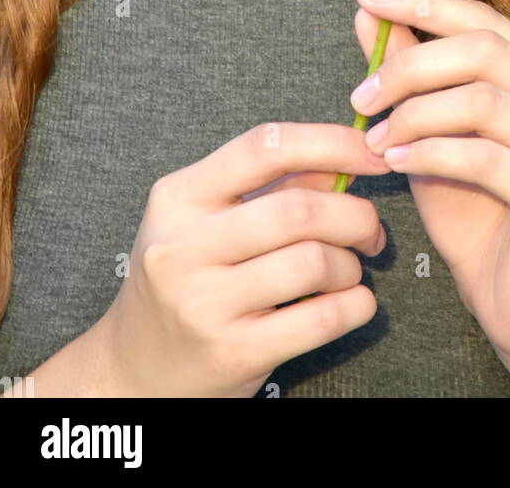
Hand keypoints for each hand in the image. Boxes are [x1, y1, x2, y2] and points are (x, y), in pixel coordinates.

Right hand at [98, 123, 392, 396]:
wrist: (137, 366)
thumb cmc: (187, 276)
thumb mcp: (209, 217)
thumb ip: (276, 183)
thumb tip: (349, 156)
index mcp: (179, 196)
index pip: (266, 147)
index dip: (332, 143)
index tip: (373, 154)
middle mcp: (183, 246)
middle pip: (299, 210)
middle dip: (355, 215)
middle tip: (369, 230)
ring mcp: (204, 303)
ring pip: (313, 262)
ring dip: (351, 264)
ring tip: (348, 270)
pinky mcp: (232, 353)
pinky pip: (320, 319)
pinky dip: (356, 305)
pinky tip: (355, 302)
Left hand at [351, 0, 509, 380]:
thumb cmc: (476, 217)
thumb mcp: (429, 133)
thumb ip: (407, 71)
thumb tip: (367, 9)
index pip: (486, 21)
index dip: (424, 3)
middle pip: (483, 51)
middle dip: (409, 67)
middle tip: (360, 96)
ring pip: (482, 100)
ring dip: (413, 115)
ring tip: (374, 139)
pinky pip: (484, 157)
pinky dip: (428, 154)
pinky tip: (394, 165)